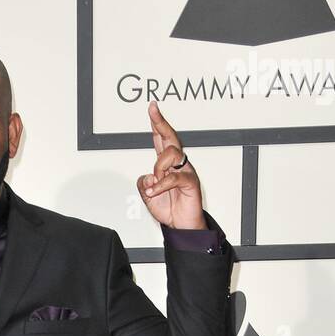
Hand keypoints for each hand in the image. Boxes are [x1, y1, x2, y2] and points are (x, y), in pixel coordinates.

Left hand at [137, 102, 204, 228]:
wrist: (181, 226)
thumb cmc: (169, 209)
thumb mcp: (148, 196)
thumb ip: (143, 183)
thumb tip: (147, 176)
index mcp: (167, 164)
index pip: (161, 140)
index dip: (156, 124)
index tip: (152, 108)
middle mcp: (177, 164)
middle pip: (170, 137)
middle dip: (161, 122)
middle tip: (153, 110)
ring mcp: (185, 171)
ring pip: (171, 154)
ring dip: (158, 168)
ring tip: (155, 183)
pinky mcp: (191, 182)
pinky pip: (174, 177)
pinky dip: (161, 184)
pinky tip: (154, 191)